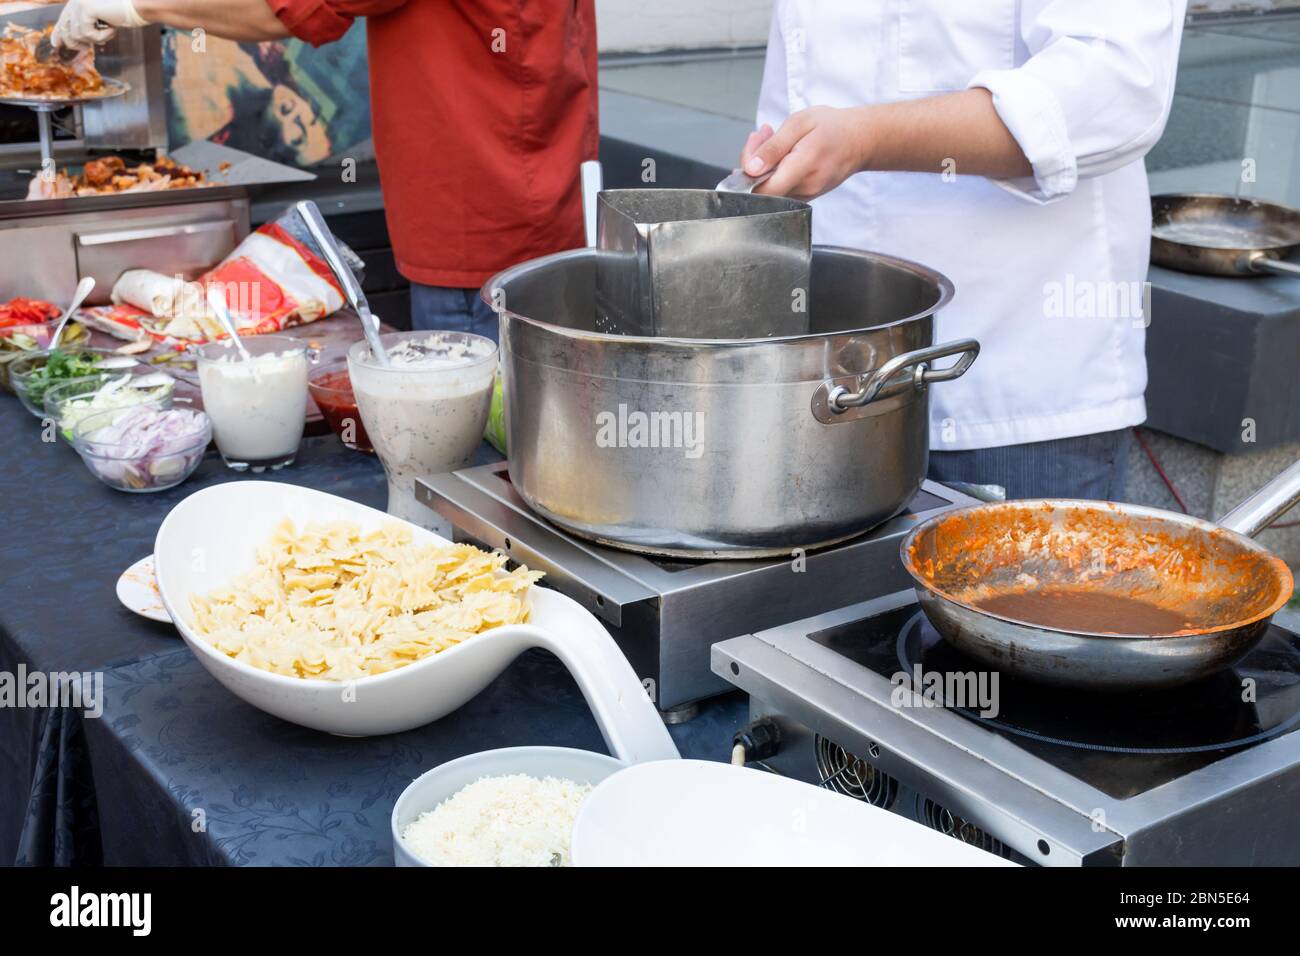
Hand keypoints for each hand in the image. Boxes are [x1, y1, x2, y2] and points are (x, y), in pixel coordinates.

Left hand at [52, 0, 148, 50]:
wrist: (138, 7)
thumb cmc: (124, 15)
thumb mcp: (101, 23)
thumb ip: (86, 27)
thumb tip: (72, 42)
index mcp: (77, 3)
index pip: (63, 20)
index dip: (58, 33)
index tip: (56, 44)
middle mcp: (75, 1)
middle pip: (66, 29)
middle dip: (76, 42)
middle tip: (87, 48)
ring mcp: (79, 3)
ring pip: (78, 34)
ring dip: (96, 39)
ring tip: (109, 31)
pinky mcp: (86, 9)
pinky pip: (88, 33)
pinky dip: (102, 36)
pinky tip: (112, 28)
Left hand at [739, 106, 872, 200]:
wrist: (861, 140)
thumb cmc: (833, 127)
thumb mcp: (800, 124)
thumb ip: (773, 147)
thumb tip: (751, 169)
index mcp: (803, 167)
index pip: (762, 188)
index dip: (748, 172)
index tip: (755, 143)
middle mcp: (805, 188)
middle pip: (762, 188)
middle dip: (753, 161)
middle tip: (763, 133)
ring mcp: (806, 196)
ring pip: (769, 189)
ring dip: (763, 165)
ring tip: (773, 138)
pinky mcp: (806, 196)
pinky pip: (780, 189)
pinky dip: (774, 171)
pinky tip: (781, 152)